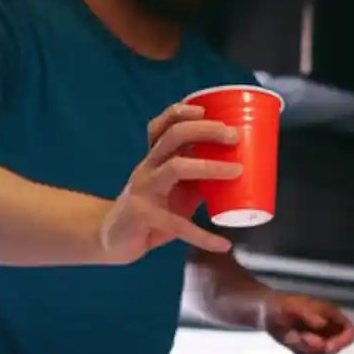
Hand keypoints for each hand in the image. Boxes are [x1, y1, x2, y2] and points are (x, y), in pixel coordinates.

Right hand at [99, 103, 238, 262]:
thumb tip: (240, 170)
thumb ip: (200, 178)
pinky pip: (178, 225)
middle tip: (233, 135)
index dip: (183, 112)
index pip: (163, 125)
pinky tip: (223, 244)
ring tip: (236, 172)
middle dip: (204, 130)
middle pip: (173, 136)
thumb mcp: (175, 189)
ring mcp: (144, 190)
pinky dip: (203, 236)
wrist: (113, 238)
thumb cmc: (151, 209)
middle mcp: (148, 168)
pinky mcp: (144, 216)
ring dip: (209, 167)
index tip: (208, 109)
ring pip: (175, 168)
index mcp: (154, 158)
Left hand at [263, 294, 353, 353]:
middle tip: (302, 339)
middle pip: (337, 347)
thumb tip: (322, 323)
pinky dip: (301, 353)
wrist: (267, 312)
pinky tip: (291, 342)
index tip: (328, 346)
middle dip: (321, 348)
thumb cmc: (283, 305)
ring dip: (308, 350)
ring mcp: (320, 340)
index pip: (350, 332)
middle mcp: (329, 329)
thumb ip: (310, 314)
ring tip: (294, 337)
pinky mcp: (308, 349)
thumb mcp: (295, 306)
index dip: (344, 341)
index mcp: (332, 315)